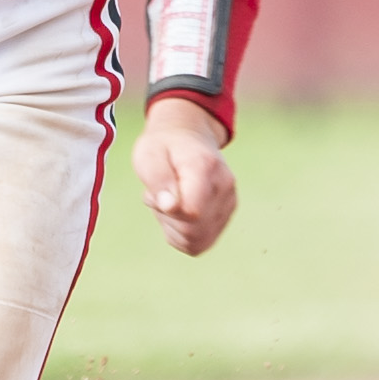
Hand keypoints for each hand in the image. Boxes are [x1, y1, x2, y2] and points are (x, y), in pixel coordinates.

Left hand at [132, 96, 238, 255]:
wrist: (187, 135)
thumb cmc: (163, 146)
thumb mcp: (148, 154)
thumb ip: (158, 179)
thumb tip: (169, 206)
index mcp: (205, 167)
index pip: (192, 212)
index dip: (168, 213)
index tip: (155, 195)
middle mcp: (225, 186)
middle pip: (193, 231)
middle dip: (167, 220)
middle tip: (159, 195)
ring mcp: (229, 203)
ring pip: (197, 241)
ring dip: (174, 227)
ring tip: (170, 200)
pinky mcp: (226, 216)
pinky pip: (200, 243)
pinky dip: (182, 234)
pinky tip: (178, 211)